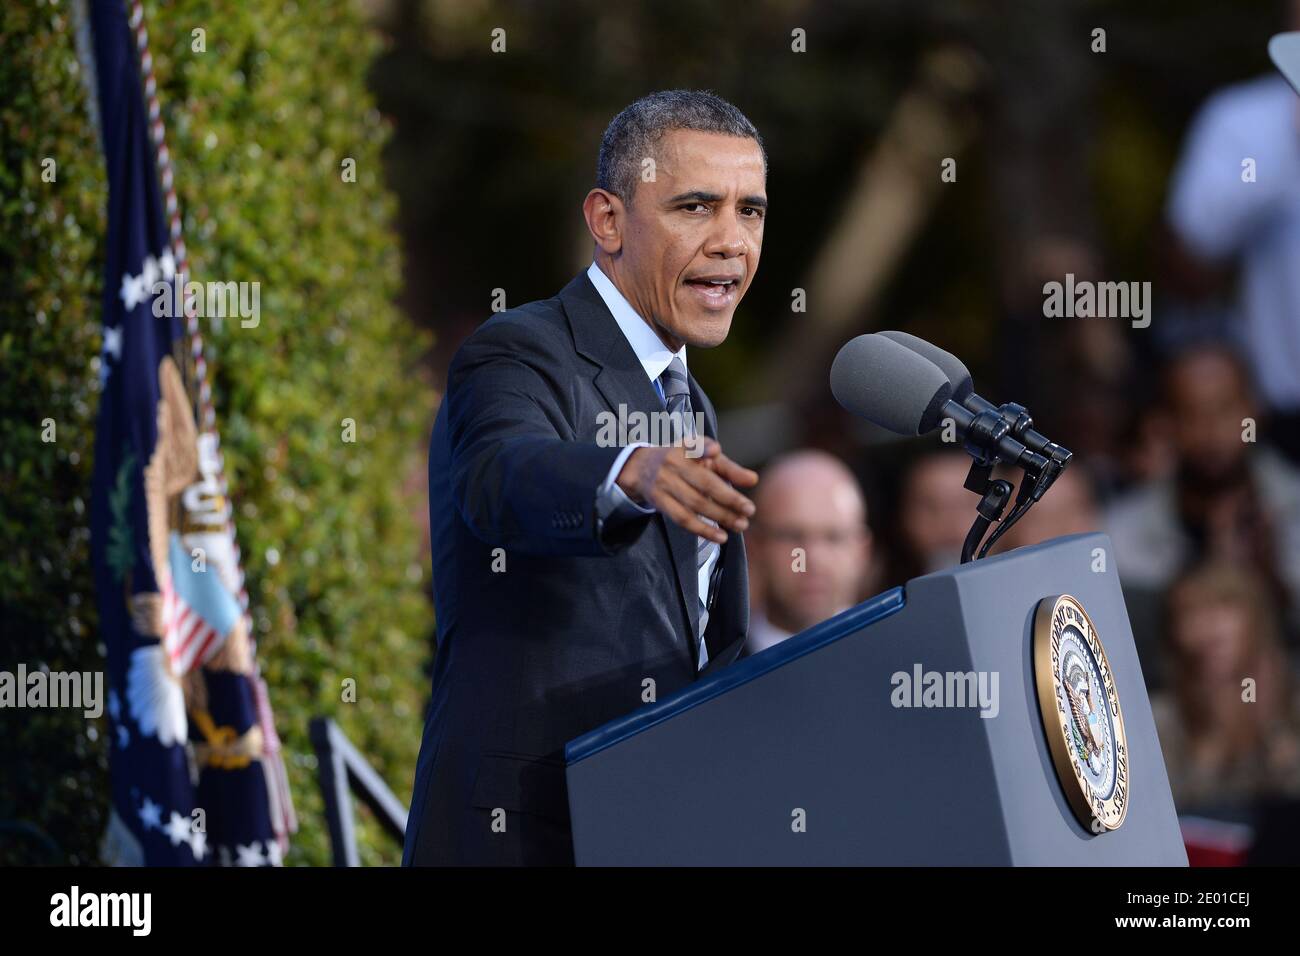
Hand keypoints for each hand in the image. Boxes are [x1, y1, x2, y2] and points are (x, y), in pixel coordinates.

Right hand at [616, 438, 757, 543]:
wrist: (641, 468)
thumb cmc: (683, 461)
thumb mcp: (703, 457)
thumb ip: (729, 468)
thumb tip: (753, 480)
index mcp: (686, 448)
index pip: (695, 447)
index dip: (704, 449)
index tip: (716, 451)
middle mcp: (674, 464)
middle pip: (703, 483)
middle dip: (729, 498)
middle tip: (750, 509)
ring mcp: (665, 484)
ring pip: (695, 503)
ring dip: (720, 516)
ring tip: (741, 525)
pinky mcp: (660, 502)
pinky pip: (683, 519)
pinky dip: (703, 530)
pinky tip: (721, 537)